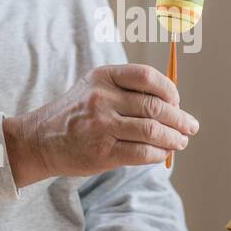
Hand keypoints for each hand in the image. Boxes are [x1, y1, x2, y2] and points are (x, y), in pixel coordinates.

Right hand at [3, 64, 199, 186]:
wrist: (39, 140)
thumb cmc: (75, 114)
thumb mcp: (94, 88)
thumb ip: (127, 91)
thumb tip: (172, 104)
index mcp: (103, 76)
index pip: (147, 77)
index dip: (169, 89)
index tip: (177, 101)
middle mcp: (102, 98)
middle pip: (155, 106)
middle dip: (180, 118)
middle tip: (190, 127)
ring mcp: (101, 125)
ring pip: (152, 130)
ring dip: (174, 138)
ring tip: (181, 142)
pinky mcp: (102, 152)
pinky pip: (142, 152)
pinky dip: (158, 154)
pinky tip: (163, 154)